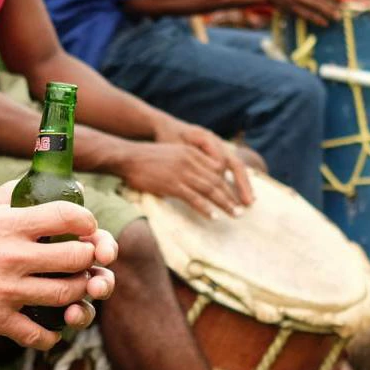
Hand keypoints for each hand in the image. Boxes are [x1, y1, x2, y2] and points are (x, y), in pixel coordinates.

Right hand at [0, 202, 117, 349]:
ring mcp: (5, 291)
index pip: (66, 215)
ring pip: (66, 295)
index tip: (88, 228)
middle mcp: (11, 256)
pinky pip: (39, 333)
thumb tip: (39, 183)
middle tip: (85, 260)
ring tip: (74, 289)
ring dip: (79, 293)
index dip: (87, 222)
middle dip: (89, 259)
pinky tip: (53, 326)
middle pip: (77, 258)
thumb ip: (10, 199)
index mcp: (8, 224)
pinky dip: (53, 333)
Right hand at [123, 119, 253, 215]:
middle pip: (217, 180)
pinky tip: (213, 216)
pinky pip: (194, 198)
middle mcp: (190, 161)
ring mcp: (182, 172)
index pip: (217, 168)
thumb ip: (188, 163)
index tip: (236, 195)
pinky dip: (205, 208)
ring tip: (234, 214)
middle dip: (231, 196)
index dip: (229, 183)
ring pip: (210, 189)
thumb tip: (198, 179)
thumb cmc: (147, 158)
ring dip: (224, 203)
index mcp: (192, 152)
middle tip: (241, 209)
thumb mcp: (173, 154)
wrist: (128, 157)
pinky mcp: (172, 184)